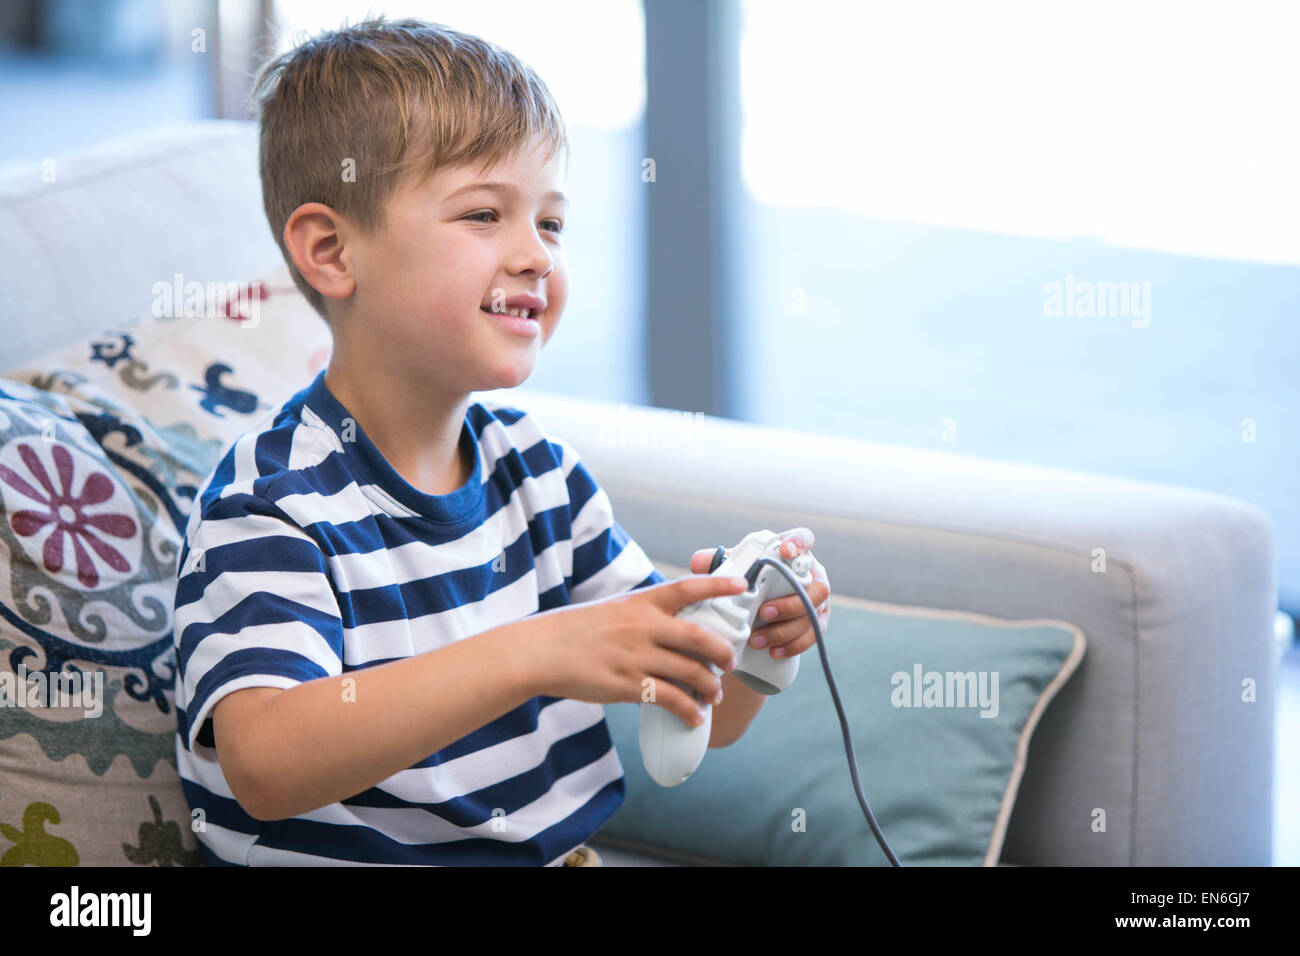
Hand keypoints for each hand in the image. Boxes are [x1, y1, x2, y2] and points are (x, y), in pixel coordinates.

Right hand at [530, 574, 749, 727]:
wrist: (540, 652)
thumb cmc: (575, 630)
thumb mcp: (613, 610)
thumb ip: (644, 616)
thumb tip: (673, 631)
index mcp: (640, 603)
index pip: (687, 588)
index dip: (717, 584)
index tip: (741, 586)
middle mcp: (642, 627)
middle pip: (699, 638)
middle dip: (723, 653)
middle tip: (729, 663)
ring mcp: (636, 657)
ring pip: (691, 672)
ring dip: (710, 686)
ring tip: (714, 694)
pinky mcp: (627, 685)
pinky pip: (670, 699)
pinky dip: (689, 710)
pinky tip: (695, 717)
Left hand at [690, 527, 830, 660]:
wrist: (755, 608)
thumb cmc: (746, 578)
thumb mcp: (732, 568)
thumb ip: (715, 562)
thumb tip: (699, 563)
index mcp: (793, 553)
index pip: (804, 539)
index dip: (799, 543)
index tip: (784, 550)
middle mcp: (812, 574)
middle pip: (817, 586)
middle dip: (790, 602)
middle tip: (763, 612)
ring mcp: (818, 600)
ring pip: (813, 614)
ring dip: (786, 629)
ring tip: (758, 640)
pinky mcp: (818, 623)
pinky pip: (813, 636)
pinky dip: (793, 645)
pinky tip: (774, 651)